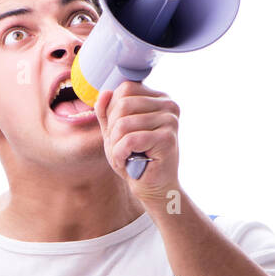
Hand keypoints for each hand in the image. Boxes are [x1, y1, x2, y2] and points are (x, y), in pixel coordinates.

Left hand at [93, 80, 180, 208]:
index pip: (125, 89)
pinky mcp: (167, 138)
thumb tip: (104, 92)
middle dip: (112, 130)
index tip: (118, 131)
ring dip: (115, 145)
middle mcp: (168, 105)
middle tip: (118, 147)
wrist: (152, 186)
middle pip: (122, 104)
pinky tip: (127, 162)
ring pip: (123, 124)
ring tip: (124, 156)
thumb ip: (106, 111)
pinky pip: (130, 140)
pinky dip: (120, 154)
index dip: (112, 110)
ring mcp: (170, 120)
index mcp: (158, 98)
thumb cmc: (134, 157)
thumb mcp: (114, 131)